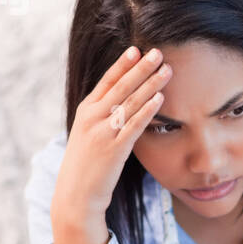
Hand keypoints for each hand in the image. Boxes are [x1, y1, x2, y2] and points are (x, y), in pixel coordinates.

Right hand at [51, 44, 171, 229]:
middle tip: (158, 52)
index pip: (107, 81)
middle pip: (121, 86)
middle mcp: (92, 117)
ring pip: (130, 102)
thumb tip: (122, 102)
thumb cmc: (86, 165)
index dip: (122, 64)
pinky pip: (134, 125)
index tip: (136, 49)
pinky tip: (160, 99)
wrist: (76, 194)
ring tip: (167, 70)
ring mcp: (103, 132)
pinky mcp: (114, 148)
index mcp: (86, 110)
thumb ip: (102, 117)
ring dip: (150, 84)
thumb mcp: (89, 134)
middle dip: (141, 68)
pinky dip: (148, 110)